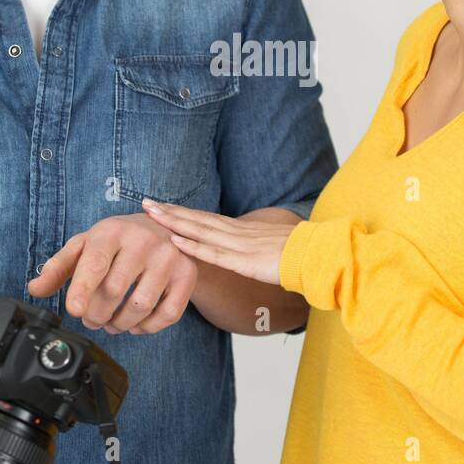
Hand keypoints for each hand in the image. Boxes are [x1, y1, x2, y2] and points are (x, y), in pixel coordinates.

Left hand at [28, 213, 198, 334]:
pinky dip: (148, 327)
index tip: (73, 310)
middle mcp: (144, 241)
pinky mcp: (187, 275)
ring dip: (119, 324)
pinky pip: (167, 314)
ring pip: (140, 307)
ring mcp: (169, 258)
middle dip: (96, 315)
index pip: (96, 262)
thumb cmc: (119, 240)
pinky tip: (135, 323)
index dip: (82, 289)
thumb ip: (58, 268)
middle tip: (91, 318)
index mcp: (112, 231)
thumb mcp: (86, 245)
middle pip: (114, 291)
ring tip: (111, 323)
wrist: (165, 227)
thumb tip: (34, 289)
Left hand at [141, 198, 294, 285]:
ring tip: (152, 215)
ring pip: (200, 230)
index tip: (161, 206)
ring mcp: (239, 245)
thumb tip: (244, 250)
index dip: (182, 212)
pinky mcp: (245, 261)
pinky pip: (214, 253)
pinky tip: (176, 241)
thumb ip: (253, 247)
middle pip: (197, 219)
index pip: (205, 218)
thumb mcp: (269, 247)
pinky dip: (193, 246)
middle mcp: (236, 233)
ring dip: (174, 222)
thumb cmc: (298, 253)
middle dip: (170, 211)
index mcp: (241, 231)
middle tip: (145, 203)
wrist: (319, 255)